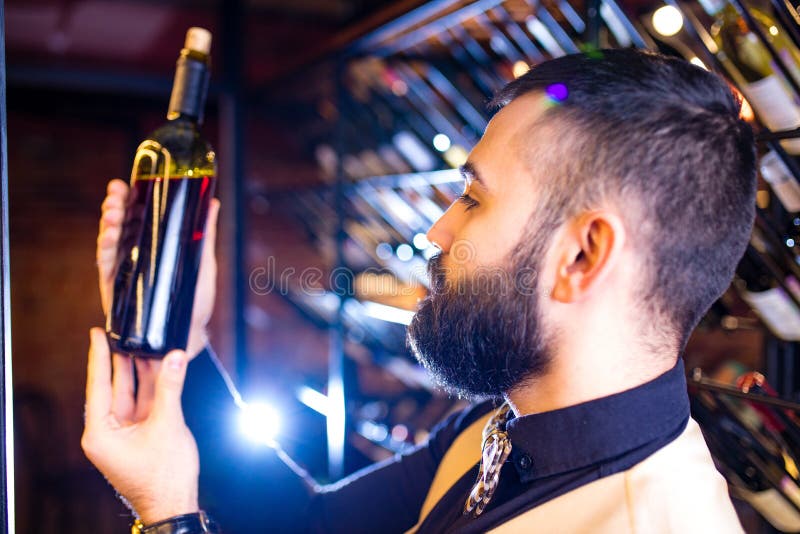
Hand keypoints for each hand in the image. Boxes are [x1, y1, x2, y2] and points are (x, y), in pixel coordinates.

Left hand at [82, 328, 199, 523]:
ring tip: (144, 345)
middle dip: (121, 361)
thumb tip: (173, 358)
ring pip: (129, 395)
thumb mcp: (168, 425)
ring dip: (140, 373)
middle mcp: (107, 433)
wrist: (174, 505)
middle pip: (113, 388)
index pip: (98, 386)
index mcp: (100, 433)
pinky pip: (142, 406)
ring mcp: (123, 435)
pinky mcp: (138, 437)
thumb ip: (169, 387)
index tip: (97, 334)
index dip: (99, 357)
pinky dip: (151, 389)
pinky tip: (159, 369)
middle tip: (122, 333)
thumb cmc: (164, 477)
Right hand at [97, 179, 220, 357]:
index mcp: (154, 244)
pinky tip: (110, 235)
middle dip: (116, 204)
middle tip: (117, 193)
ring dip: (108, 222)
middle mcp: (136, 253)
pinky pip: (106, 264)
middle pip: (121, 223)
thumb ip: (206, 234)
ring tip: (113, 212)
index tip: (127, 183)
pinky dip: (105, 248)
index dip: (129, 197)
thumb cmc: (196, 301)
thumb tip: (213, 201)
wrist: (188, 337)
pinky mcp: (115, 288)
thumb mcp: (204, 264)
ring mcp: (124, 269)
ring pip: (110, 240)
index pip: (138, 214)